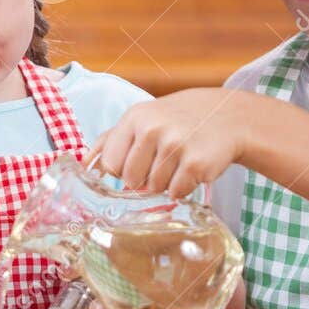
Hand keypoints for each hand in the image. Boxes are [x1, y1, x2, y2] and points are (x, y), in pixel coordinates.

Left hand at [88, 88, 256, 198]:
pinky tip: (191, 169)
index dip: (122, 170)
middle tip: (162, 162)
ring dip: (166, 182)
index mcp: (134, 118)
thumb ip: (110, 140)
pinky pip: (176, 192)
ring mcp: (175, 145)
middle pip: (130, 180)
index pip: (110, 164)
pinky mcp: (196, 162)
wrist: (226, 116)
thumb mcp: (142, 118)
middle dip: (144, 179)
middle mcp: (152, 129)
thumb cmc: (176, 120)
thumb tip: (81, 164)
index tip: (138, 162)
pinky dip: (183, 188)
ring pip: (154, 188)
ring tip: (179, 162)